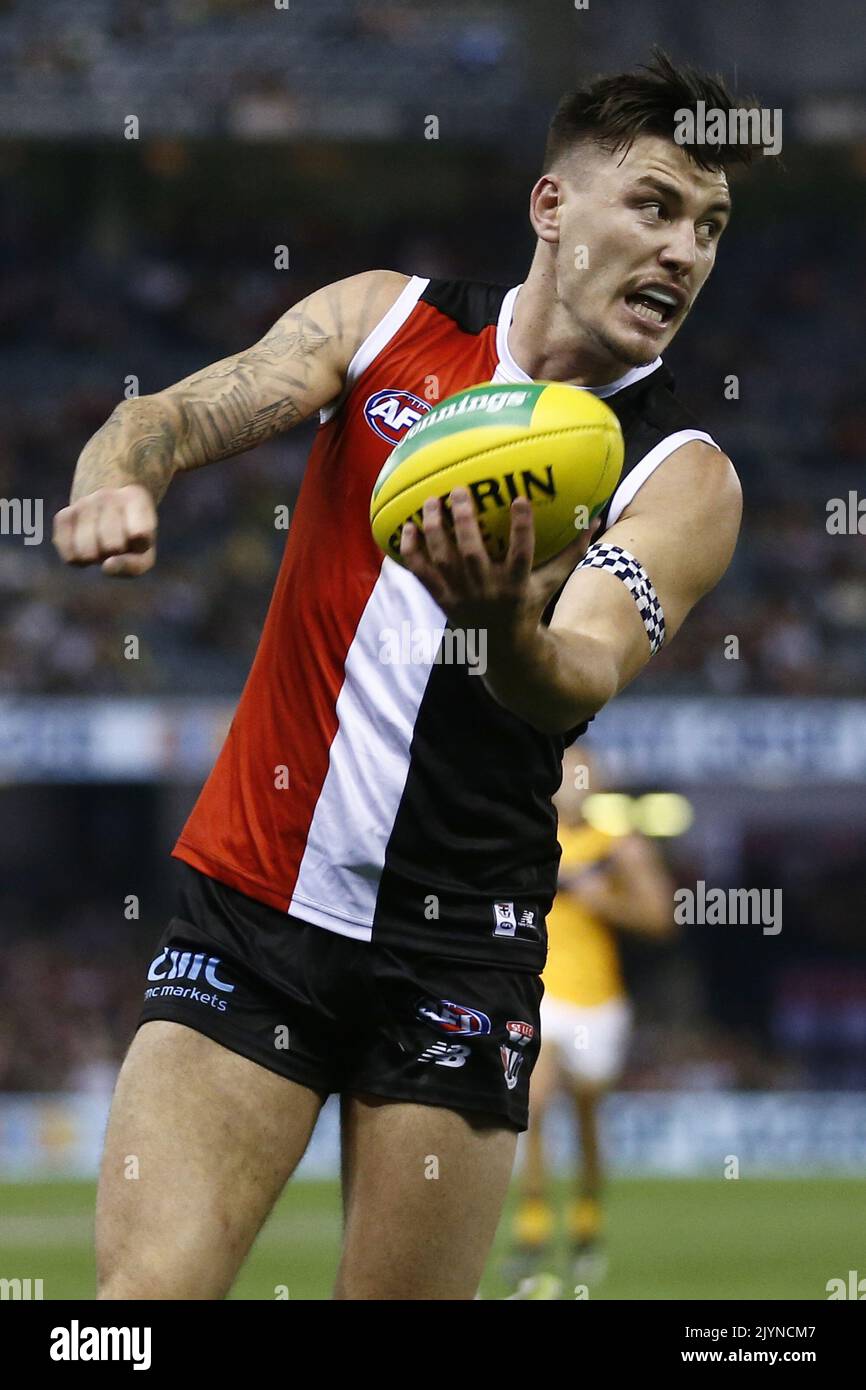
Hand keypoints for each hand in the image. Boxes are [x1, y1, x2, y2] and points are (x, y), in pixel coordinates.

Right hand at [53, 484, 157, 576]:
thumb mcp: (145, 550)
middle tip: (117, 542)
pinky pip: (70, 557)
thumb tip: (106, 567)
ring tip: (101, 544)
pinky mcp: (63, 516)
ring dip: (95, 558)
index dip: (140, 545)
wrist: (108, 508)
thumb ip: (134, 565)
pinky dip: (79, 561)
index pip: (139, 533)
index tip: (139, 537)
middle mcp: (107, 495)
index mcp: (135, 498)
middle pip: (112, 546)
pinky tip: (86, 547)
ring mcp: (82, 503)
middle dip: (115, 552)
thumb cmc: (131, 536)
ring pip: (87, 553)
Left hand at [399, 486, 599, 635]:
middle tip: (458, 490)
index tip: (520, 499)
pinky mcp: (442, 599)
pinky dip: (412, 552)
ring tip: (430, 501)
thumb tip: (594, 517)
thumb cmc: (529, 605)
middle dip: (463, 522)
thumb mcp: (551, 582)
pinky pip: (421, 574)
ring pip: (442, 560)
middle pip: (471, 554)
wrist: (502, 648)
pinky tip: (407, 528)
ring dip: (434, 529)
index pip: (521, 553)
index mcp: (516, 585)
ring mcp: (461, 596)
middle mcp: (486, 590)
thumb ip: (571, 551)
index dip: (521, 527)